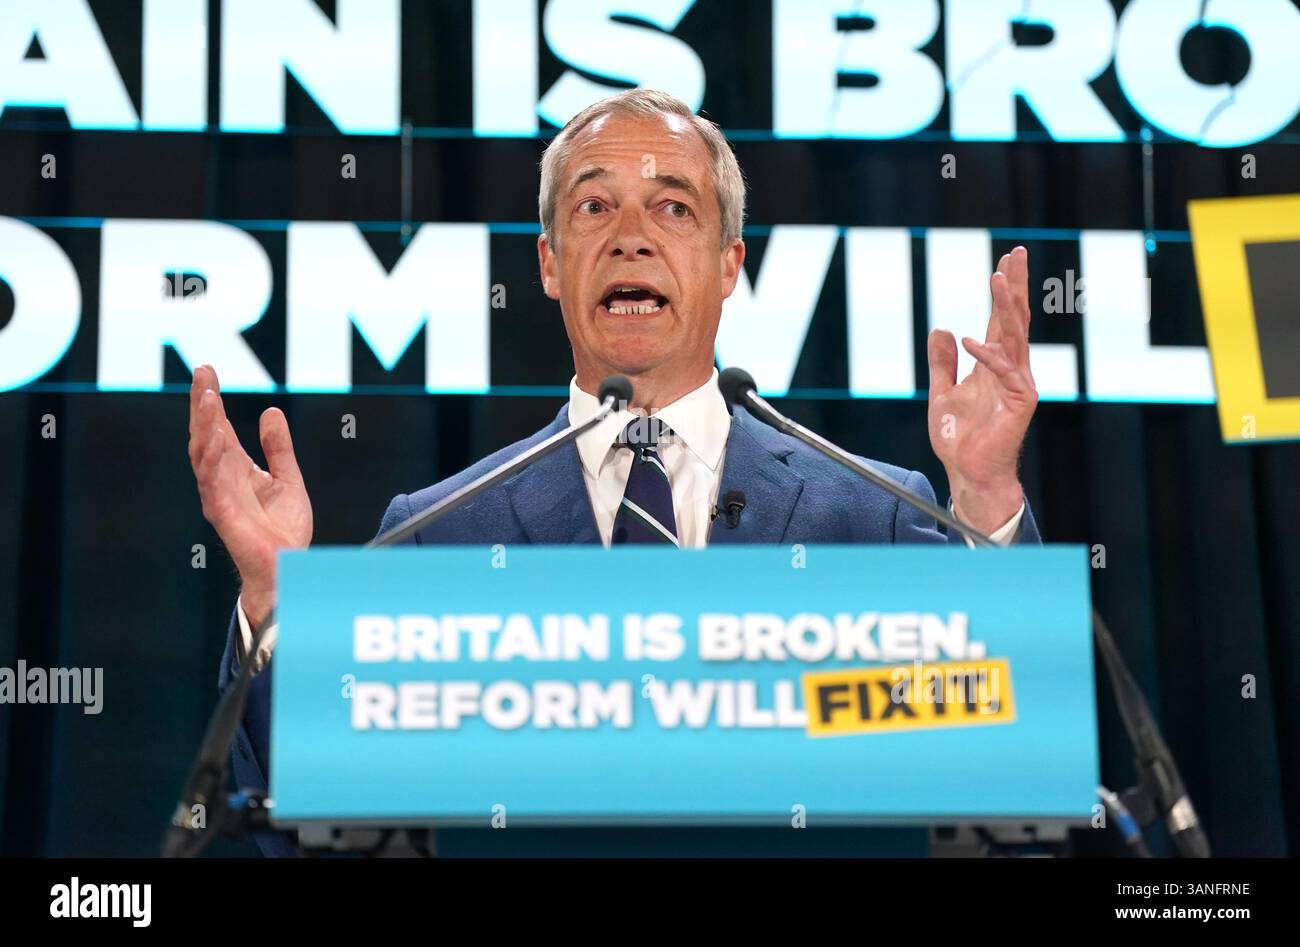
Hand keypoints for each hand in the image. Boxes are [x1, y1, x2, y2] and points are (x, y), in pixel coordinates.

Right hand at [187, 365, 311, 625]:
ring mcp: (218, 494)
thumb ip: (278, 448)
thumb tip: (271, 413)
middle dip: (203, 403)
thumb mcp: (288, 478)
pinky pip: (212, 480)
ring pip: (205, 452)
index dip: (212, 401)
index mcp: (236, 469)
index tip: (207, 372)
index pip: (219, 428)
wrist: (287, 567)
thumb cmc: (283, 531)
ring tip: (208, 395)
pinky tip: (214, 435)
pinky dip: (211, 456)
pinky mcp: (222, 512)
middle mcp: (222, 479)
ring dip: (205, 423)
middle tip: (202, 372)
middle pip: (206, 434)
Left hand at [926, 246, 1037, 533]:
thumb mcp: (941, 393)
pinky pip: (1004, 371)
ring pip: (1014, 337)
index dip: (1005, 292)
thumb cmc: (959, 437)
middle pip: (1016, 319)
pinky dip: (987, 355)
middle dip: (1015, 286)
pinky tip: (971, 339)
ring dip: (1005, 307)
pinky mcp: (1020, 401)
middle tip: (1015, 254)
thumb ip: (942, 363)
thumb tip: (942, 328)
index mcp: (995, 364)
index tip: (1006, 261)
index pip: (1003, 320)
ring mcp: (1019, 384)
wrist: (967, 471)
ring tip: (997, 278)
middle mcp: (1012, 369)